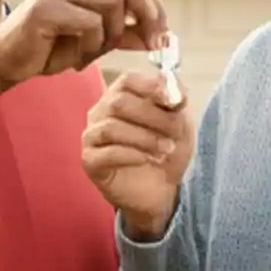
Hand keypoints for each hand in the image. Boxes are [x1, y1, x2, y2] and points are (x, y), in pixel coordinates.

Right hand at [0, 0, 167, 85]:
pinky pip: (90, 25)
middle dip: (147, 19)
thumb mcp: (96, 40)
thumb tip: (162, 35)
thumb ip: (126, 33)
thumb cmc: (49, 48)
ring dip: (109, 39)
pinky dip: (89, 48)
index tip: (163, 37)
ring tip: (88, 54)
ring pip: (112, 7)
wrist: (5, 61)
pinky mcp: (47, 8)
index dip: (155, 7)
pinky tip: (72, 58)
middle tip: (151, 47)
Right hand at [82, 71, 194, 240]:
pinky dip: (132, 154)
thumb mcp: (180, 123)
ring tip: (165, 150)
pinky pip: (106, 152)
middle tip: (176, 132)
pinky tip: (148, 160)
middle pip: (119, 102)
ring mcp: (92, 136)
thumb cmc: (165, 150)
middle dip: (153, 117)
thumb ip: (177, 101)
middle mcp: (101, 112)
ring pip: (111, 127)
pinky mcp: (90, 161)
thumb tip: (175, 89)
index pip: (127, 80)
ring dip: (145, 138)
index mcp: (121, 95)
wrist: (160, 190)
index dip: (151, 86)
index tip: (174, 101)